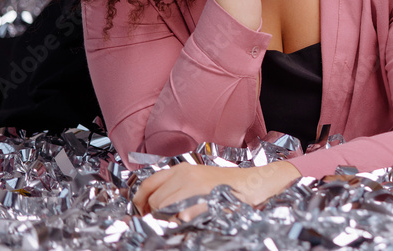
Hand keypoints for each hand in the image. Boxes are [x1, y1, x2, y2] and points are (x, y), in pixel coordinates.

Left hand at [132, 161, 301, 221]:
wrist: (252, 184)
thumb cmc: (226, 185)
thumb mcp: (198, 177)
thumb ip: (177, 185)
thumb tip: (153, 204)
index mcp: (181, 169)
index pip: (147, 183)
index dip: (139, 200)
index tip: (142, 210)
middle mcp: (185, 175)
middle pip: (155, 200)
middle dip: (155, 214)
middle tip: (163, 221)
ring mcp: (194, 188)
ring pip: (165, 210)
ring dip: (168, 220)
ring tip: (180, 221)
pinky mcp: (202, 200)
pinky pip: (180, 218)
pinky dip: (180, 223)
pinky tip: (190, 221)